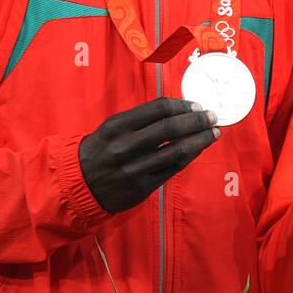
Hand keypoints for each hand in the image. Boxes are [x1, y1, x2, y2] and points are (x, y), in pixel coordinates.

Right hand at [78, 97, 220, 213]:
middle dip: (197, 121)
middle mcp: (124, 146)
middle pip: (171, 128)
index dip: (182, 105)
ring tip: (213, 133)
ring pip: (176, 150)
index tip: (197, 105)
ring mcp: (134, 168)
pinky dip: (190, 156)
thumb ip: (142, 119)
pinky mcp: (142, 187)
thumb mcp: (113, 128)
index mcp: (117, 126)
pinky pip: (173, 168)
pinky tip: (199, 148)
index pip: (159, 109)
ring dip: (200, 140)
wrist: (78, 184)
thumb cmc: (102, 149)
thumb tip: (181, 109)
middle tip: (212, 117)